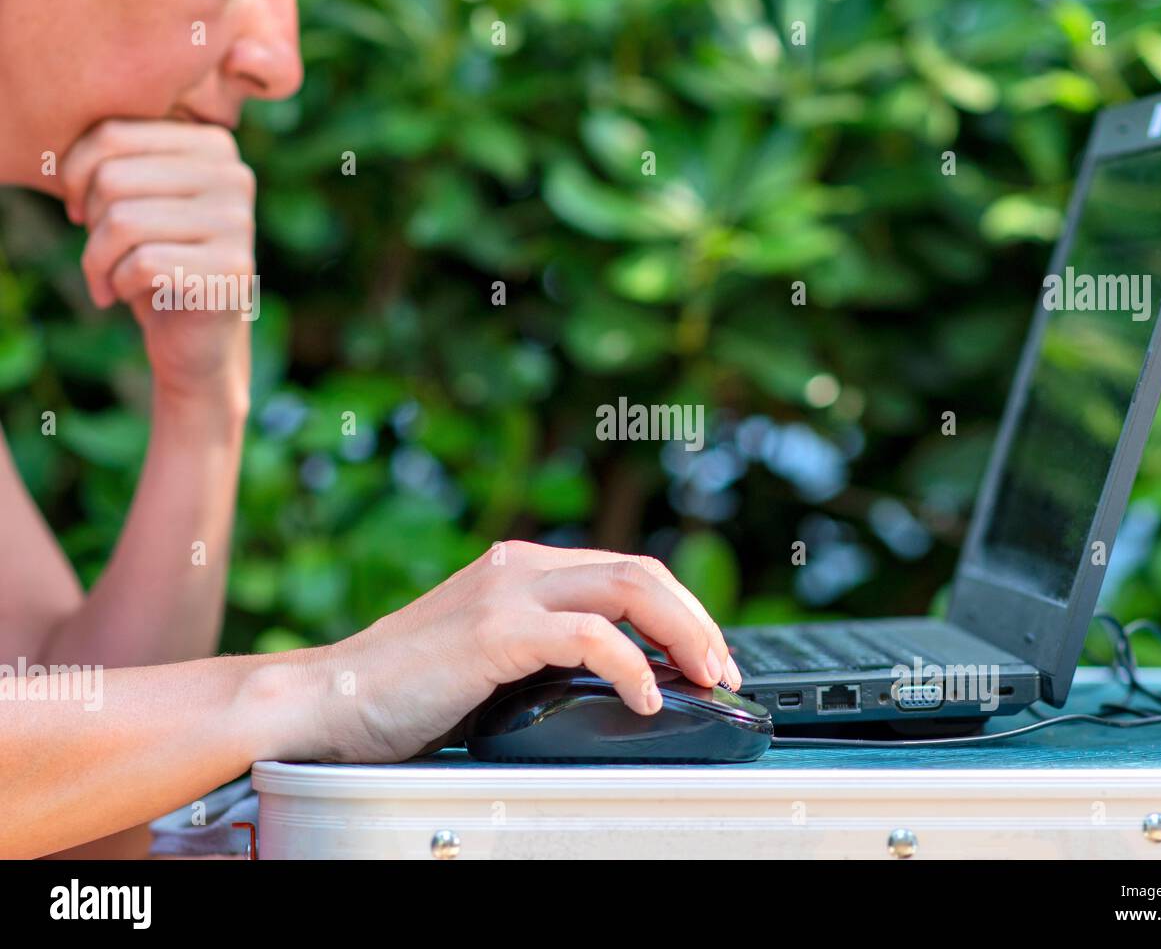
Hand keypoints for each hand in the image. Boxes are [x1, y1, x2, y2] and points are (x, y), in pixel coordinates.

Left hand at [61, 119, 256, 407]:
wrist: (197, 336)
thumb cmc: (158, 259)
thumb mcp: (138, 199)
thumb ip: (118, 161)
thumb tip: (65, 166)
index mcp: (213, 146)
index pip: (113, 134)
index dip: (74, 175)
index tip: (77, 211)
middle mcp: (235, 177)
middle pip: (115, 179)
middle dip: (89, 223)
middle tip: (96, 253)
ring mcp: (240, 223)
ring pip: (124, 222)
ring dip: (96, 260)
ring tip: (104, 278)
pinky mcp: (233, 269)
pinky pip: (142, 264)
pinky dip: (119, 284)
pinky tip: (128, 295)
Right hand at [302, 542, 742, 762]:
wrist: (330, 702)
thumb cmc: (404, 691)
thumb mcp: (490, 656)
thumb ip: (543, 648)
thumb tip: (618, 676)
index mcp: (521, 568)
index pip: (626, 571)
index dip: (679, 610)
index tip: (706, 655)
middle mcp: (520, 565)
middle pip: (641, 571)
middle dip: (696, 619)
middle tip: (723, 669)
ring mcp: (508, 590)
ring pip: (628, 588)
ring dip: (683, 634)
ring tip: (706, 677)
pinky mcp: (496, 629)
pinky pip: (591, 636)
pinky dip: (631, 666)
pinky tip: (646, 699)